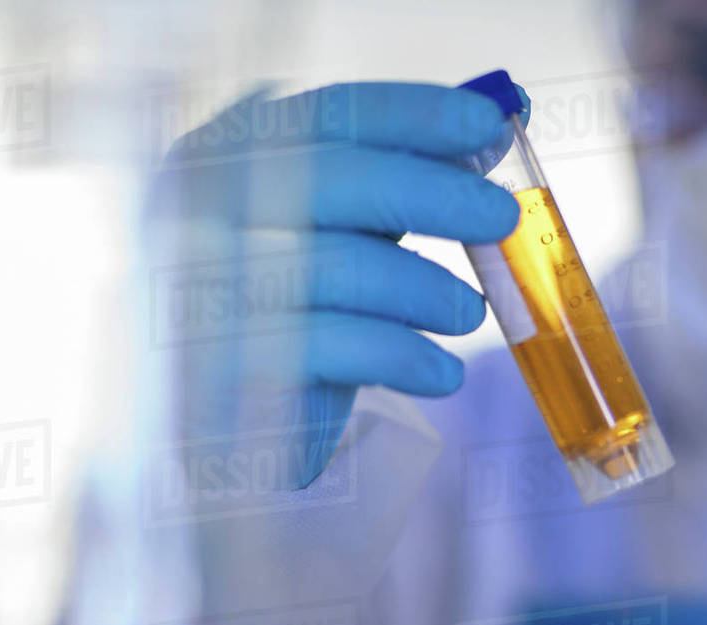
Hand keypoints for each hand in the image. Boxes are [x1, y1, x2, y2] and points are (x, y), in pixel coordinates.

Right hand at [145, 82, 523, 493]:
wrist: (223, 430)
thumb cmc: (292, 311)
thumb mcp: (340, 231)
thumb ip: (404, 172)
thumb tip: (506, 114)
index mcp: (225, 155)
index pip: (327, 114)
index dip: (414, 113)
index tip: (491, 122)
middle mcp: (200, 209)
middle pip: (331, 176)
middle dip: (433, 191)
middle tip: (502, 215)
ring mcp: (203, 285)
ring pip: (339, 265)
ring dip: (427, 289)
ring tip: (469, 313)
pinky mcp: (223, 367)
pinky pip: (336, 347)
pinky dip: (407, 357)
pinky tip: (443, 374)